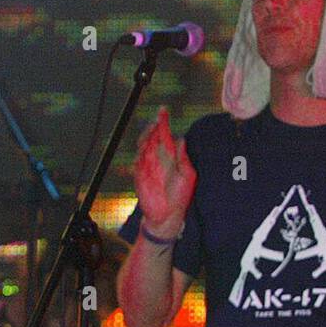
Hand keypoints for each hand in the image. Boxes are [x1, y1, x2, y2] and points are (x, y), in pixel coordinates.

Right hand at [134, 106, 194, 236]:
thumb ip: (183, 158)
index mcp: (170, 156)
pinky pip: (137, 160)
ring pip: (143, 145)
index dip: (163, 122)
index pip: (165, 134)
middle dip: (152, 126)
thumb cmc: (180, 196)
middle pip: (151, 136)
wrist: (167, 216)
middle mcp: (157, 158)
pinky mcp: (139, 175)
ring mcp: (147, 165)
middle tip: (156, 119)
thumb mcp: (187, 176)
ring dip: (146, 136)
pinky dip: (139, 153)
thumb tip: (181, 139)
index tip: (163, 110)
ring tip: (151, 130)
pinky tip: (144, 148)